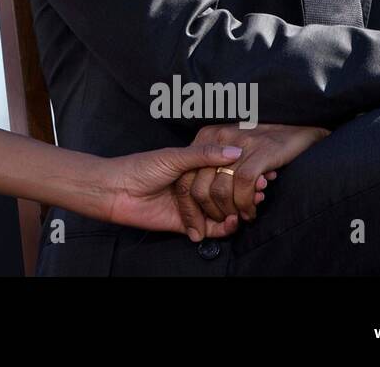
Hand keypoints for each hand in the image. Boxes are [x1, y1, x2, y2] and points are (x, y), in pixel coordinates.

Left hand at [100, 143, 260, 240]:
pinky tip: (235, 220)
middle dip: (245, 191)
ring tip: (254, 202)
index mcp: (192, 166)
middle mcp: (195, 186)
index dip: (242, 170)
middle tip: (264, 187)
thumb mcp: (175, 156)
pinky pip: (212, 229)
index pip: (224, 170)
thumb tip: (235, 150)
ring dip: (239, 208)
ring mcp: (192, 206)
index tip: (263, 169)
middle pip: (226, 191)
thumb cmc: (141, 167)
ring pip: (222, 210)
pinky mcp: (187, 225)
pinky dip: (225, 228)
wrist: (115, 191)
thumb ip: (203, 155)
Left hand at [178, 123, 329, 227]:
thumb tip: (200, 197)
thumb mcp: (228, 148)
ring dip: (230, 212)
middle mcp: (217, 139)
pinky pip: (244, 185)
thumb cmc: (259, 139)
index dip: (189, 207)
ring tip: (240, 217)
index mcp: (205, 138)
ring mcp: (238, 145)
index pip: (186, 179)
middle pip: (200, 189)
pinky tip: (251, 211)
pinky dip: (246, 204)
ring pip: (220, 191)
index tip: (198, 226)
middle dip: (210, 214)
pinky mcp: (259, 152)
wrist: (295, 123)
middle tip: (223, 222)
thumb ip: (210, 165)